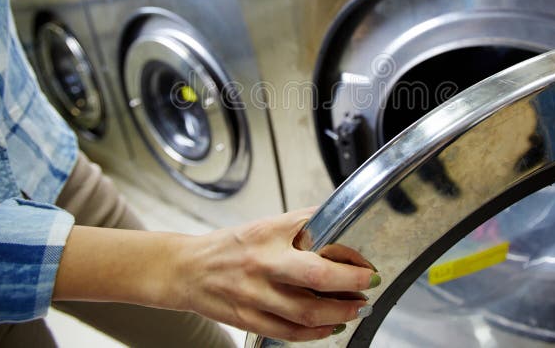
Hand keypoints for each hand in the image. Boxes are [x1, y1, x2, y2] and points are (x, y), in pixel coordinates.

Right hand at [169, 207, 377, 340]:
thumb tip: (337, 219)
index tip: (364, 263)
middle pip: (314, 279)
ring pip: (305, 313)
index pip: (316, 243)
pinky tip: (329, 328)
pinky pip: (288, 333)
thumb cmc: (229, 246)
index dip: (347, 257)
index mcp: (267, 236)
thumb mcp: (264, 224)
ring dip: (338, 314)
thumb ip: (301, 222)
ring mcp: (254, 296)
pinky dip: (314, 334)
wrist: (187, 269)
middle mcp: (261, 265)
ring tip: (354, 309)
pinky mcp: (248, 320)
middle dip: (349, 286)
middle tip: (367, 287)